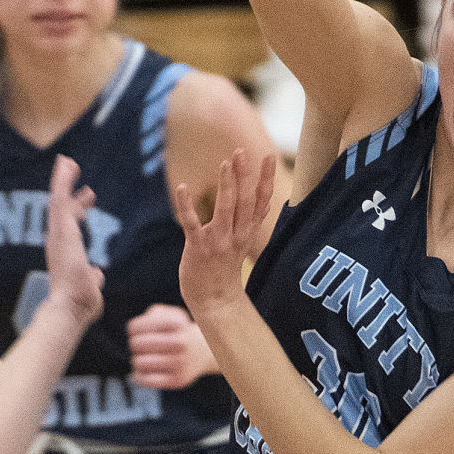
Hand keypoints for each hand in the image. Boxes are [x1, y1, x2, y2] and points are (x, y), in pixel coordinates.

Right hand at [43, 155, 104, 326]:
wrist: (71, 306)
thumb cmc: (80, 302)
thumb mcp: (89, 284)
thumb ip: (92, 277)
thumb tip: (96, 275)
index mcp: (65, 250)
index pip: (71, 225)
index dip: (79, 210)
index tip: (88, 200)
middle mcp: (58, 240)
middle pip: (61, 208)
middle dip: (68, 190)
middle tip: (73, 171)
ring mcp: (58, 234)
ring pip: (58, 200)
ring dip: (62, 180)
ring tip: (67, 161)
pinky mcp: (61, 229)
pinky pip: (59, 198)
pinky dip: (62, 181)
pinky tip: (66, 165)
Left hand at [127, 305, 216, 388]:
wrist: (205, 350)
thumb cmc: (178, 331)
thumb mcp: (168, 314)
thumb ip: (151, 316)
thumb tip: (135, 332)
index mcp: (174, 323)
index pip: (134, 327)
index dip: (133, 330)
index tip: (140, 332)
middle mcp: (179, 342)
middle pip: (135, 344)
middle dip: (135, 345)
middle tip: (143, 346)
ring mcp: (179, 363)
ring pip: (139, 363)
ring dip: (138, 360)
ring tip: (145, 358)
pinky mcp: (178, 380)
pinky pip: (146, 380)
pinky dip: (140, 376)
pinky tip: (146, 371)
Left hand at [176, 151, 275, 320]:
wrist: (215, 302)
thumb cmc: (225, 268)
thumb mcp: (243, 241)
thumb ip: (248, 219)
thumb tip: (261, 197)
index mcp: (247, 232)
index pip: (261, 201)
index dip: (266, 179)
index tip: (269, 155)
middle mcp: (237, 235)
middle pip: (246, 201)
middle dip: (245, 175)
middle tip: (242, 151)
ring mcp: (218, 241)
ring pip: (226, 209)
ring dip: (227, 185)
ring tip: (226, 163)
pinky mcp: (198, 247)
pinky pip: (192, 223)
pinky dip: (187, 205)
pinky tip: (183, 187)